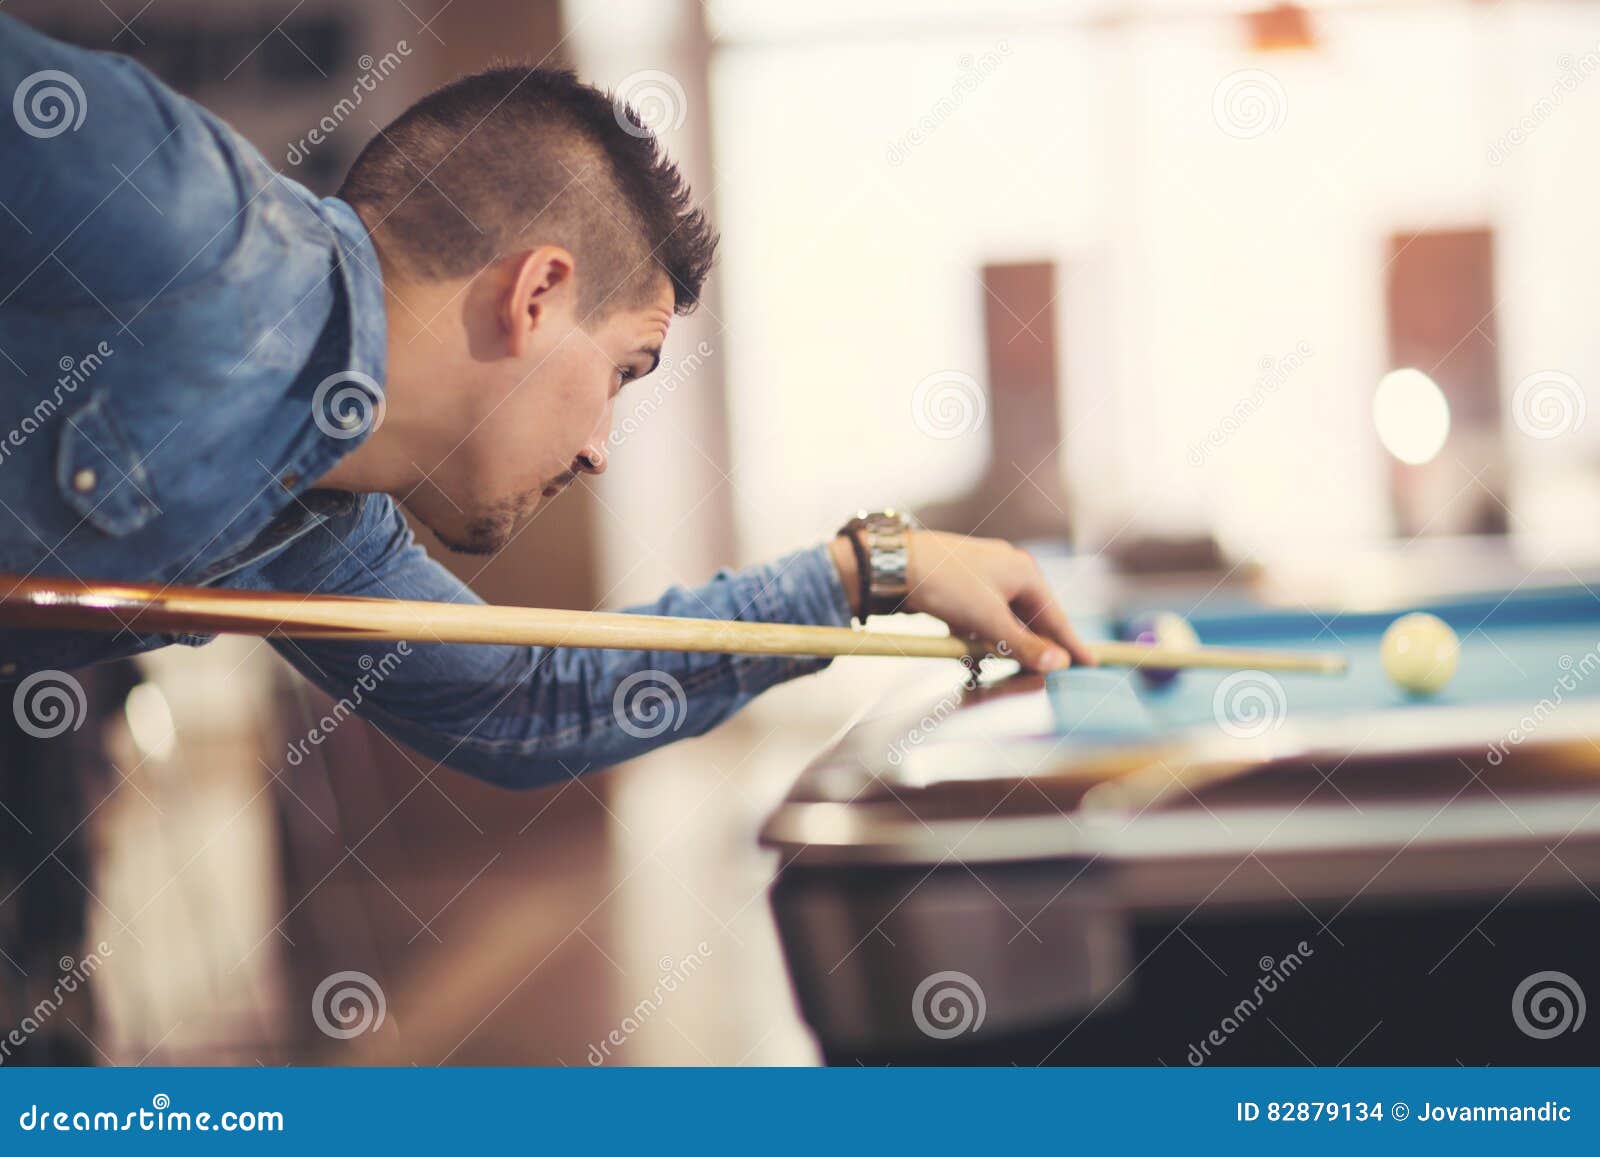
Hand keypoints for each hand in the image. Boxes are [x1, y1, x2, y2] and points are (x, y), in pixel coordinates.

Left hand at [829, 530, 1094, 671]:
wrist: (894, 565)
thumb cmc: (946, 585)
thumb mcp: (989, 621)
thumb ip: (1024, 645)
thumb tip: (1059, 664)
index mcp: (1025, 572)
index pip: (1056, 617)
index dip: (1072, 644)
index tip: (1090, 664)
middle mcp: (1009, 569)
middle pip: (1030, 619)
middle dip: (1028, 647)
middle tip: (1039, 673)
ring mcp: (984, 575)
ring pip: (1003, 620)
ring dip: (998, 643)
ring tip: (990, 659)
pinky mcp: (962, 584)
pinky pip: (981, 616)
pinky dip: (977, 633)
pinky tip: (965, 644)